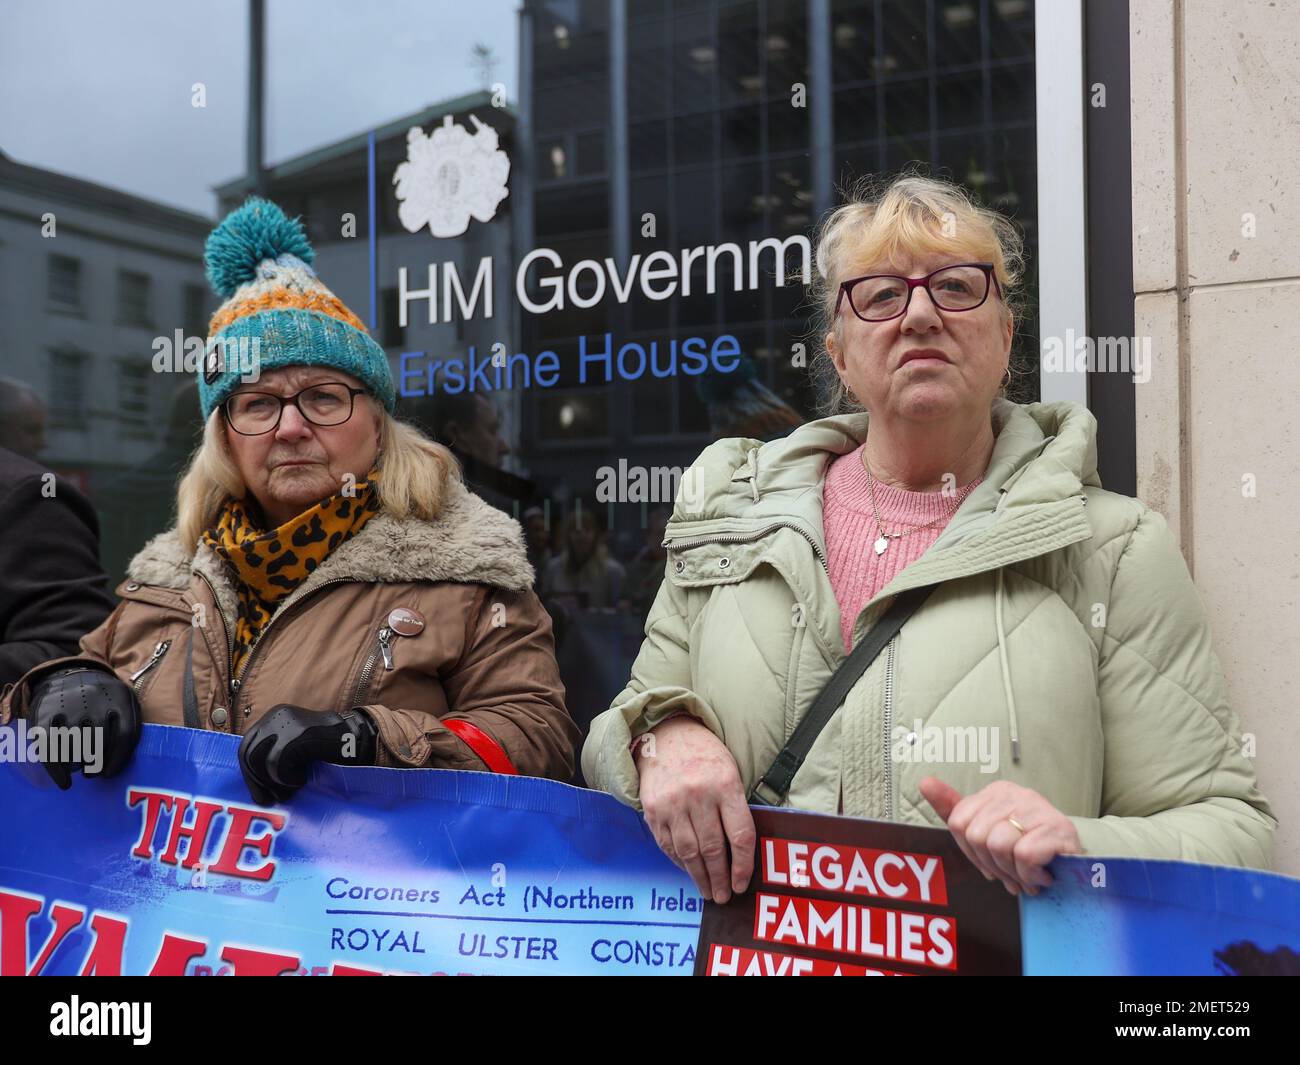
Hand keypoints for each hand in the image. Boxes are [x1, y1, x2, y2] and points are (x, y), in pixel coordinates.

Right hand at [28, 667, 141, 787]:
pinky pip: (50, 747)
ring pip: (75, 746)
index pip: (125, 735)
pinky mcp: (45, 714)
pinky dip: (56, 770)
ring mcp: (68, 707)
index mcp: (119, 697)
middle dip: (97, 765)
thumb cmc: (103, 698)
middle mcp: (94, 700)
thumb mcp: (125, 701)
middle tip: (94, 773)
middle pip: (99, 742)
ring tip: (82, 770)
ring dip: (79, 766)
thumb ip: (131, 725)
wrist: (69, 673)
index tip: (110, 774)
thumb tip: (121, 762)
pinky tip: (64, 782)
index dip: (119, 760)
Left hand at [238, 705, 377, 805]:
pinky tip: (303, 779)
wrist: (360, 740)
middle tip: (272, 799)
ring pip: (259, 760)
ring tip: (293, 787)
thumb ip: (274, 754)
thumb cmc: (329, 751)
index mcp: (274, 717)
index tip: (260, 795)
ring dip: (275, 781)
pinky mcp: (298, 734)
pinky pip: (277, 763)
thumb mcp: (296, 748)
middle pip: (248, 753)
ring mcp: (287, 723)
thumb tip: (254, 782)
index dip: (249, 775)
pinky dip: (288, 778)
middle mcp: (277, 716)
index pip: (245, 746)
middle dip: (257, 782)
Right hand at [634, 715, 754, 904]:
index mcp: (725, 785)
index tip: (742, 884)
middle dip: (721, 879)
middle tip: (724, 896)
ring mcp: (673, 804)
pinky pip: (668, 845)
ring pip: (689, 852)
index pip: (740, 836)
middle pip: (713, 849)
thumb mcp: (731, 772)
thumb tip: (742, 853)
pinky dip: (679, 863)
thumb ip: (736, 807)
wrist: (666, 735)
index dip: (743, 866)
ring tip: (708, 891)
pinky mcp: (653, 809)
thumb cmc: (706, 756)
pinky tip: (688, 871)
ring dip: (699, 877)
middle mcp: (698, 795)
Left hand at [919, 777, 1081, 895]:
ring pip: (998, 845)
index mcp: (995, 792)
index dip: (971, 853)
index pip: (958, 823)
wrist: (1076, 862)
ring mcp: (1037, 807)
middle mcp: (1014, 793)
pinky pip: (1024, 856)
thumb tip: (925, 782)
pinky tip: (1043, 874)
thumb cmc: (1028, 846)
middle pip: (976, 836)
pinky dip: (1030, 874)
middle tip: (1012, 875)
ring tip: (1028, 875)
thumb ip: (954, 809)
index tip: (990, 864)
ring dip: (1013, 872)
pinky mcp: (1057, 827)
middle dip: (993, 866)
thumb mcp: (988, 829)